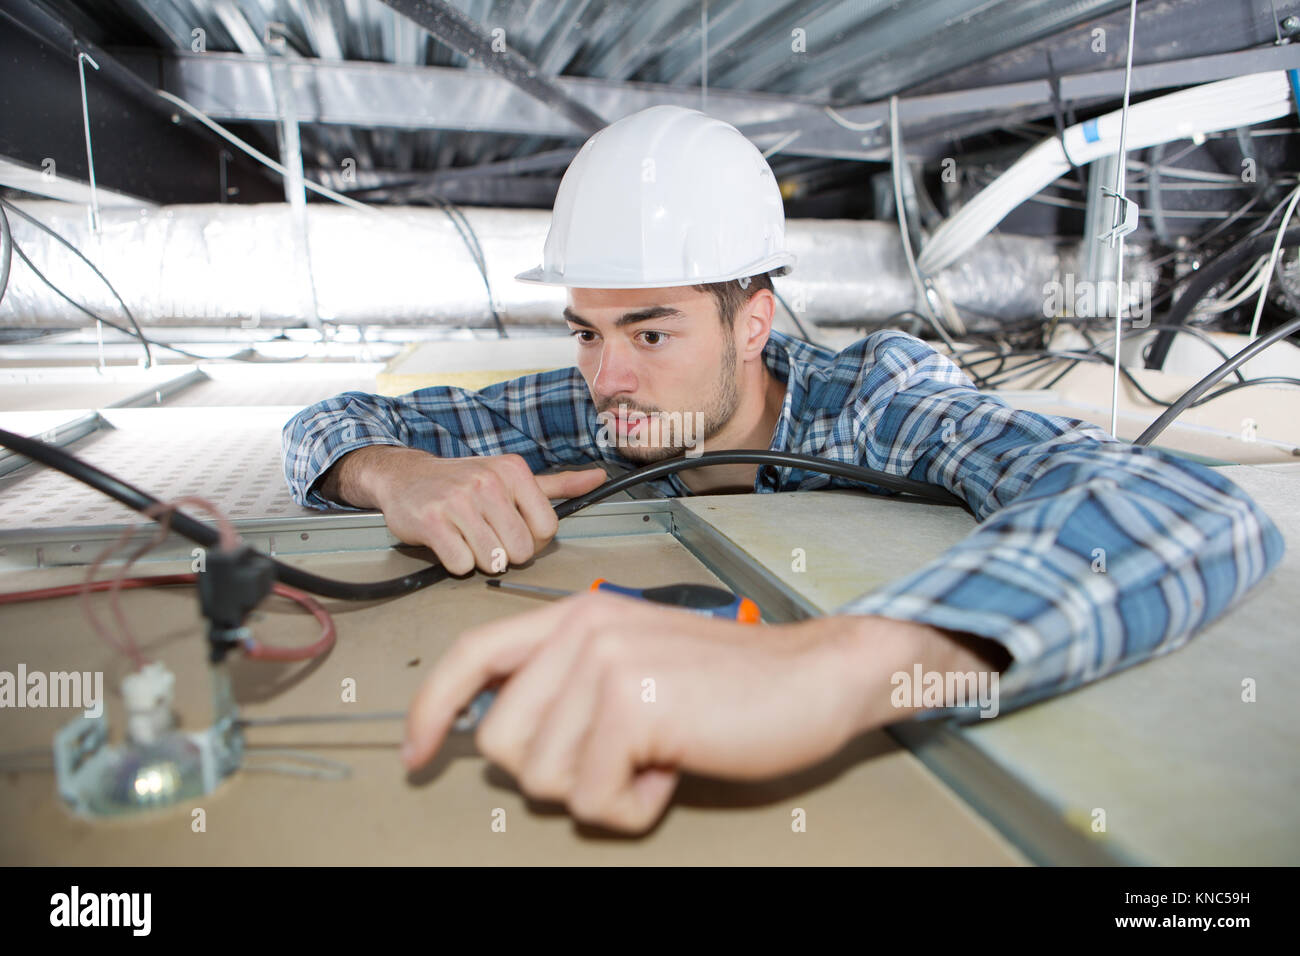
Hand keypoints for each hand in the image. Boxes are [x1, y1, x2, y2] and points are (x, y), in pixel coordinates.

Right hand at [336, 447, 607, 573]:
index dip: (532, 539)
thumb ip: (558, 484)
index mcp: (514, 471)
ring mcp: (458, 501)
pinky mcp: (431, 521)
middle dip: (505, 552)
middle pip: (521, 550)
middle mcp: (488, 482)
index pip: (548, 529)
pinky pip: (461, 565)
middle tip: (487, 535)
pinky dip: (456, 562)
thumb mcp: (512, 477)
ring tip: (467, 538)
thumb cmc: (464, 482)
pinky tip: (448, 543)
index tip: (513, 529)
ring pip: (492, 560)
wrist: (407, 476)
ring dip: (480, 559)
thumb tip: (598, 478)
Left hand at [401, 590, 870, 832]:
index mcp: (579, 613)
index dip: (432, 707)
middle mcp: (584, 628)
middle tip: (620, 753)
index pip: (472, 653)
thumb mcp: (636, 659)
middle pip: (502, 740)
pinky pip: (595, 799)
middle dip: (556, 771)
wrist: (815, 677)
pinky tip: (671, 768)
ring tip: (653, 754)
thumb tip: (499, 733)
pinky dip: (635, 806)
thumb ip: (568, 680)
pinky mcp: (635, 704)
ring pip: (544, 777)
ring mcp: (607, 663)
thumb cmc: (732, 683)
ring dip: (602, 789)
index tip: (417, 752)